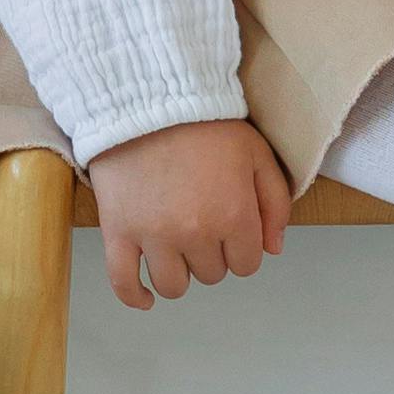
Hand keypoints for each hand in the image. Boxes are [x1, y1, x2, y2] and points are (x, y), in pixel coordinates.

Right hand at [88, 118, 293, 306]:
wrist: (147, 96)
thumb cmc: (205, 123)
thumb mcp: (256, 153)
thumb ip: (275, 203)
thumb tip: (273, 249)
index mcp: (234, 216)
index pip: (247, 265)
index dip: (242, 248)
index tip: (231, 227)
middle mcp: (195, 233)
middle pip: (211, 274)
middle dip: (211, 254)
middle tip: (201, 221)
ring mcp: (153, 236)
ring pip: (173, 285)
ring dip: (180, 273)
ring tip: (176, 247)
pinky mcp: (118, 232)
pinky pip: (124, 282)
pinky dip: (136, 296)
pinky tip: (147, 297)